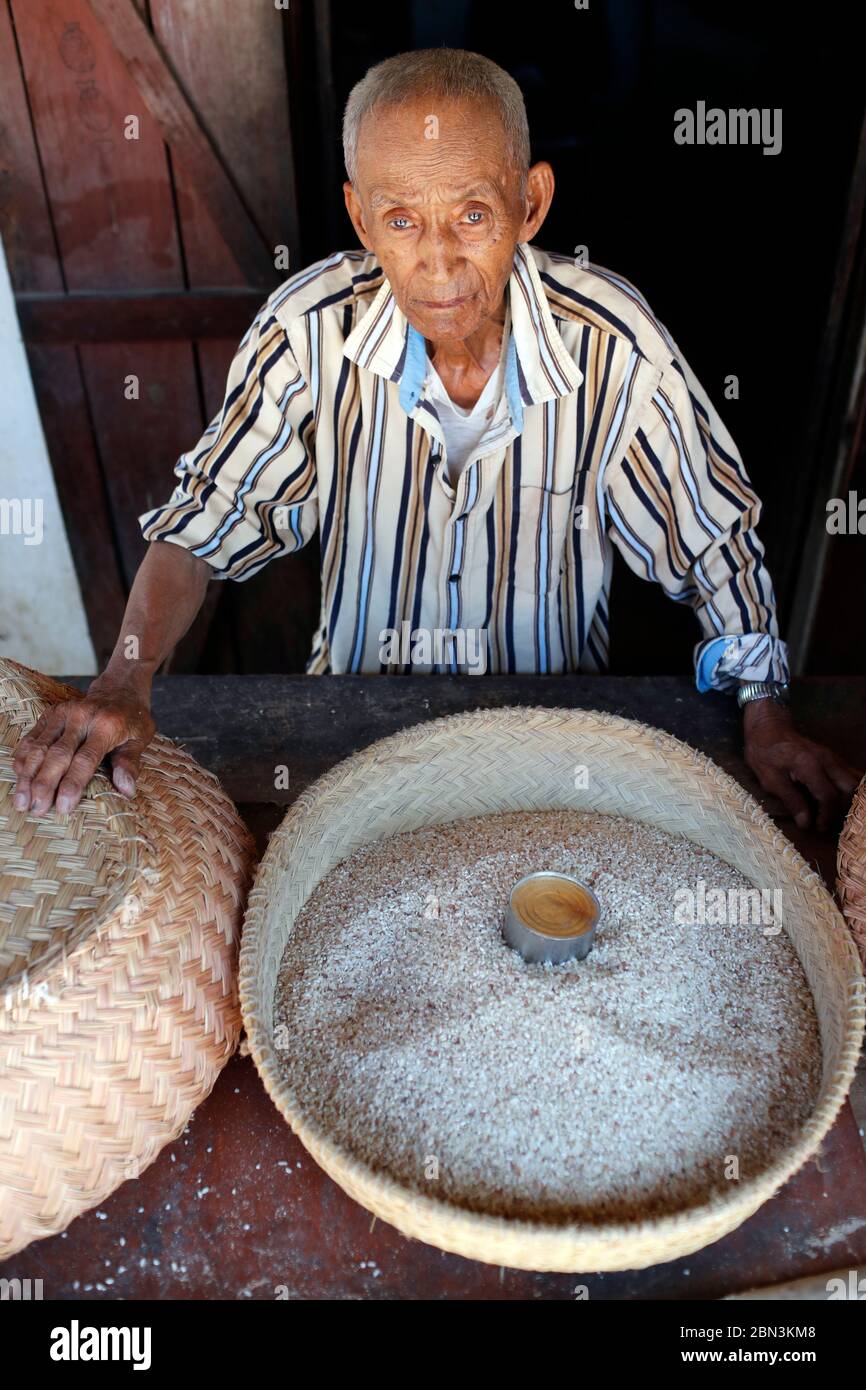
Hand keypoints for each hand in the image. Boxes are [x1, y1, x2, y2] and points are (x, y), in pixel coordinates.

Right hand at [11, 678, 155, 815]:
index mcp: (107, 726)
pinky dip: (24, 758)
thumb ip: (130, 763)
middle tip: (37, 810)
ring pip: (40, 747)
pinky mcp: (50, 713)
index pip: (85, 759)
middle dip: (45, 785)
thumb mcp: (140, 739)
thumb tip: (127, 790)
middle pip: (58, 755)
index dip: (72, 784)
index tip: (63, 807)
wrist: (119, 689)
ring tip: (23, 802)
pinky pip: (32, 738)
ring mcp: (63, 713)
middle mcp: (81, 717)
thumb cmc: (132, 720)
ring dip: (28, 776)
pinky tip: (20, 778)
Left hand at [743, 699, 861, 831]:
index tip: (818, 827)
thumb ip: (791, 800)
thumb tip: (806, 823)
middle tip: (826, 820)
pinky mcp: (832, 757)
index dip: (826, 816)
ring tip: (831, 812)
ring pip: (853, 780)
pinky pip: (849, 774)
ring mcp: (832, 756)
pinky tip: (836, 799)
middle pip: (849, 788)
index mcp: (809, 765)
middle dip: (841, 808)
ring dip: (846, 798)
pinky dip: (847, 789)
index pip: (829, 796)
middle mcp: (826, 760)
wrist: (768, 726)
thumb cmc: (764, 751)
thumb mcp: (769, 779)